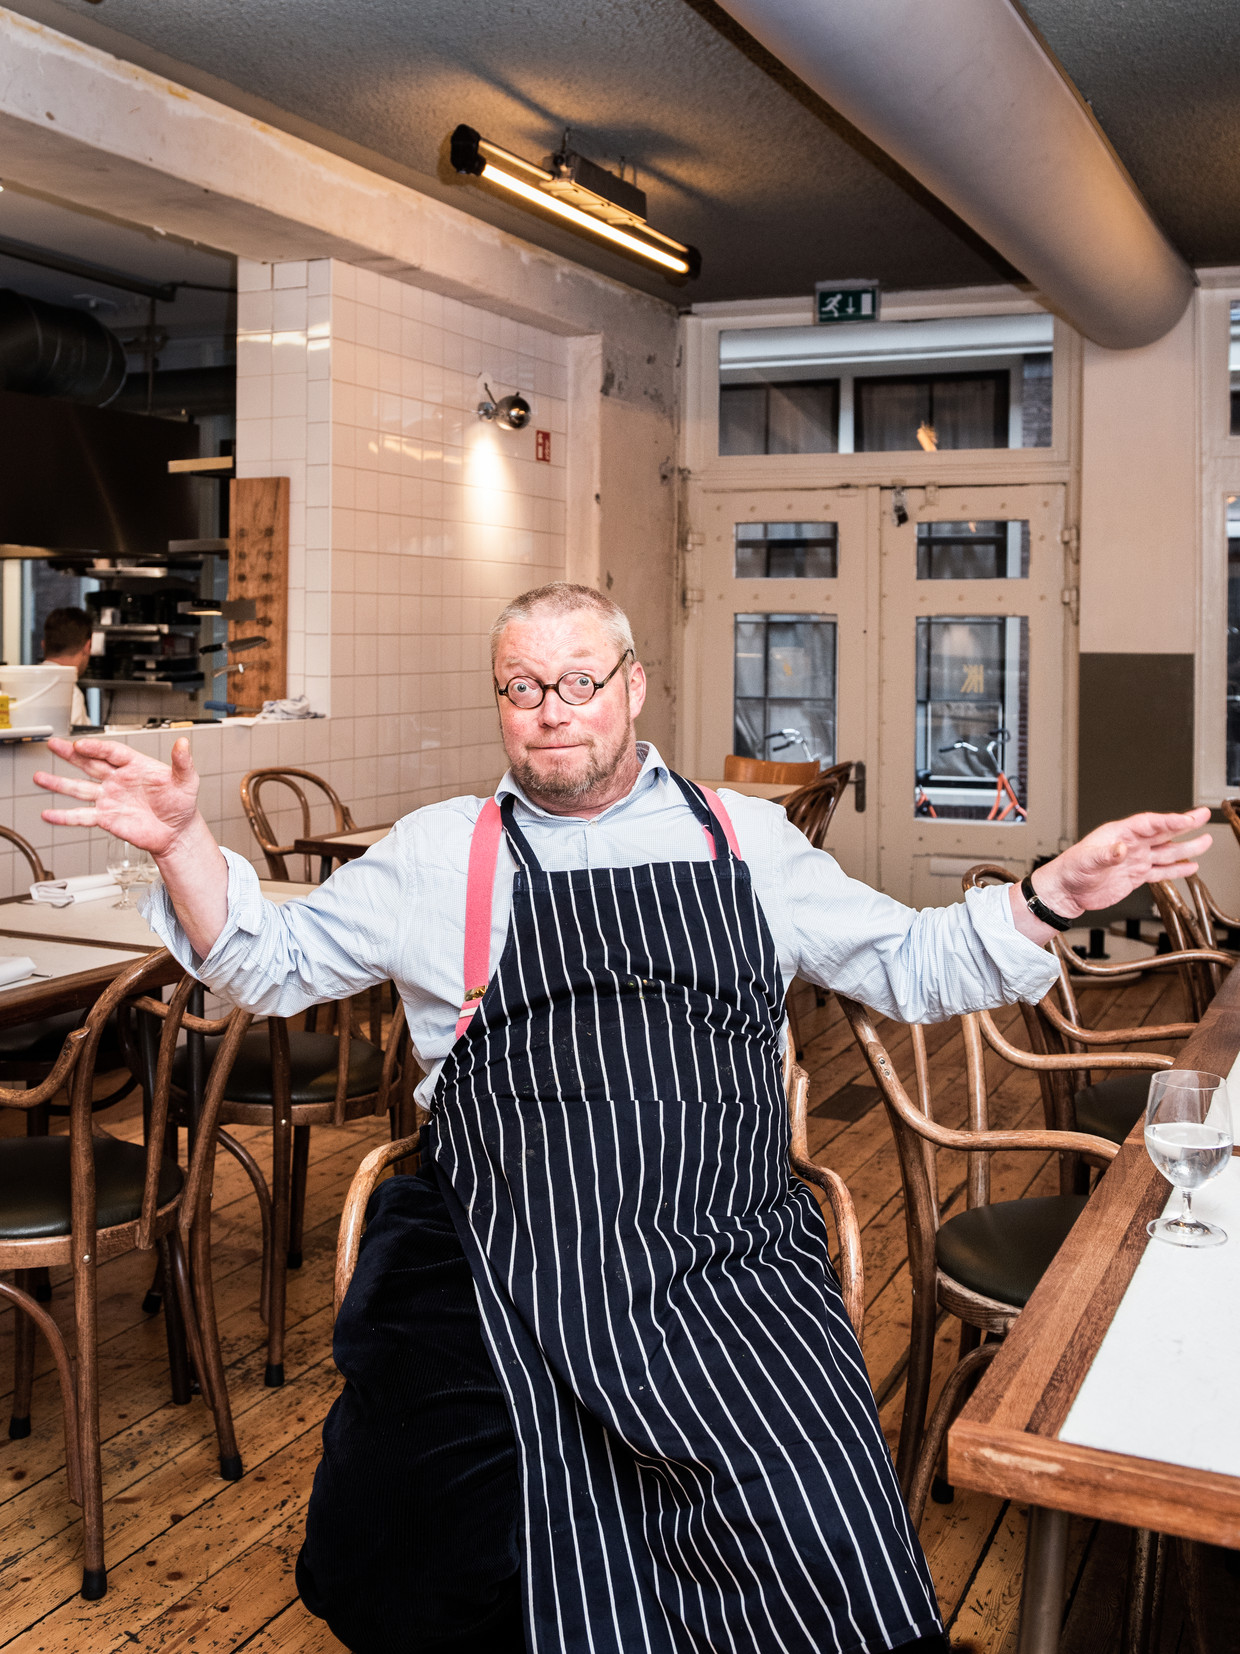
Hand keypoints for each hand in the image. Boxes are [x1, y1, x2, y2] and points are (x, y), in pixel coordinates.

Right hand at [34, 736, 201, 857]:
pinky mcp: (106, 818)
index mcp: (135, 766)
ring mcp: (109, 799)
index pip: (111, 753)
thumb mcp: (187, 781)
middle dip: (70, 755)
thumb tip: (184, 742)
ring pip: (79, 789)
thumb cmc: (181, 804)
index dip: (96, 748)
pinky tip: (49, 815)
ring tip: (39, 778)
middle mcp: (117, 780)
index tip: (81, 745)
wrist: (176, 832)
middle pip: (89, 764)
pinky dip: (65, 817)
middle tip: (53, 745)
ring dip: (59, 784)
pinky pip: (82, 816)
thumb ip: (183, 762)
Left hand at [1031, 807, 1212, 919]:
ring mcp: (1134, 860)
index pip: (1148, 824)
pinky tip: (1190, 866)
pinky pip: (1160, 870)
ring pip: (1165, 851)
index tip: (1186, 818)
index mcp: (1118, 834)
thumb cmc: (1070, 871)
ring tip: (1205, 841)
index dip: (1168, 820)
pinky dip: (1176, 868)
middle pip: (1161, 832)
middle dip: (1183, 824)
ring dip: (1185, 847)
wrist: (1065, 892)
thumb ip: (1104, 855)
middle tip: (1203, 816)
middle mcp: (1129, 845)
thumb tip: (1120, 848)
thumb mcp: (1085, 861)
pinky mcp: (1135, 876)